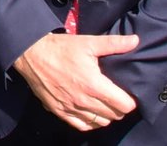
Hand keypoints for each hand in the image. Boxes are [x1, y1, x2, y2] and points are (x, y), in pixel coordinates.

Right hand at [13, 30, 140, 131]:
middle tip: (117, 96)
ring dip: (107, 115)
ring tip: (105, 103)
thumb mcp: (88, 42)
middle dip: (119, 107)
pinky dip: (91, 122)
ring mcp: (71, 108)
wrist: (31, 54)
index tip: (128, 94)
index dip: (130, 100)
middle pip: (114, 116)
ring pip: (100, 122)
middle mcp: (83, 100)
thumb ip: (114, 43)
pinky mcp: (60, 111)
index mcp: (93, 84)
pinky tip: (91, 111)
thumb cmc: (60, 48)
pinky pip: (82, 126)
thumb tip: (135, 40)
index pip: (124, 105)